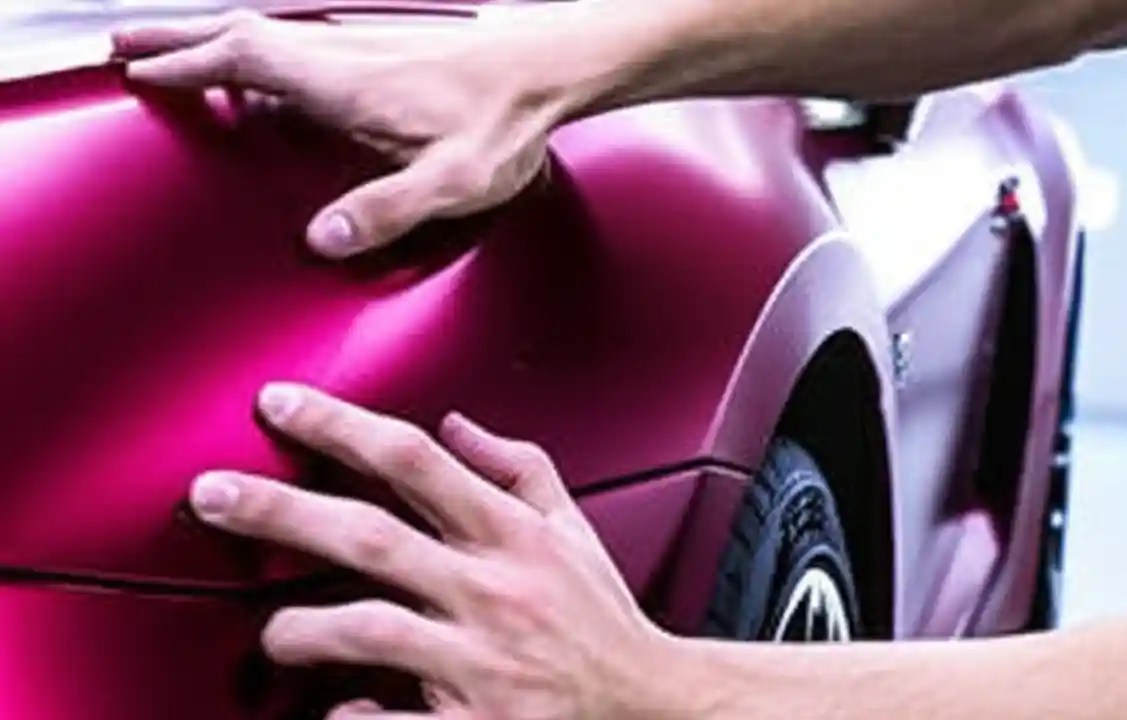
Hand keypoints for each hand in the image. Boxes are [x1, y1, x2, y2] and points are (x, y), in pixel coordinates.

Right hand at [113, 10, 574, 257]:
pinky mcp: (383, 44)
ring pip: (268, 30)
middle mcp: (344, 52)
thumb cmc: (504, 120)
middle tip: (127, 47)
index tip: (141, 74)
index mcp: (345, 83)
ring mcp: (361, 43)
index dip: (187, 65)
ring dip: (214, 37)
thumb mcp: (451, 182)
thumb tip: (319, 240)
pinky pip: (299, 37)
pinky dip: (261, 46)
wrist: (549, 67)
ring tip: (177, 49)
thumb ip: (385, 211)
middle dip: (177, 38)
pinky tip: (265, 67)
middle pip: (240, 32)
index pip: (244, 60)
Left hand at [189, 384, 685, 719]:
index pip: (416, 459)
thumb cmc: (601, 619)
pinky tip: (336, 708)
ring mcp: (481, 661)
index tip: (280, 405)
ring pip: (366, 631)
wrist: (651, 708)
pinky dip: (350, 717)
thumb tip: (457, 424)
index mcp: (513, 535)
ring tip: (271, 635)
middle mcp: (492, 590)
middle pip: (370, 536)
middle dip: (279, 511)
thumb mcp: (573, 527)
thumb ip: (517, 468)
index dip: (340, 425)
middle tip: (210, 494)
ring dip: (300, 629)